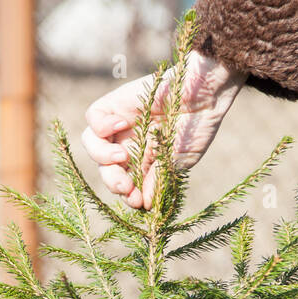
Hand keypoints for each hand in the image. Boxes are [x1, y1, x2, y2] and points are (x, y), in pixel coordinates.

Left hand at [82, 51, 246, 209]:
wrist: (205, 94)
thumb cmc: (195, 128)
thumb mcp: (178, 161)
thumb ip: (158, 180)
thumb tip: (144, 205)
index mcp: (141, 162)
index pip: (122, 183)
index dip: (126, 194)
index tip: (137, 201)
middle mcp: (126, 144)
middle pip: (105, 168)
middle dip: (113, 181)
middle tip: (126, 186)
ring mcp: (118, 125)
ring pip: (92, 144)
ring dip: (103, 157)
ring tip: (122, 156)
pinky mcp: (115, 104)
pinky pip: (93, 118)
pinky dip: (102, 125)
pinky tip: (122, 125)